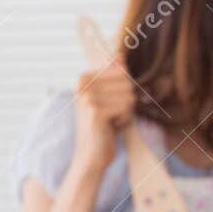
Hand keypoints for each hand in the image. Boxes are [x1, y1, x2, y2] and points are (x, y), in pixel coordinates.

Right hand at [73, 59, 135, 174]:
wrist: (92, 155)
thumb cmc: (104, 127)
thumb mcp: (109, 98)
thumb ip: (114, 76)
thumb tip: (120, 55)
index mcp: (83, 78)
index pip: (122, 73)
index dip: (123, 93)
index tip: (109, 105)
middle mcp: (83, 85)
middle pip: (127, 83)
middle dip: (126, 103)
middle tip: (112, 116)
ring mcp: (88, 97)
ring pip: (129, 96)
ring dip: (126, 113)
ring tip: (111, 122)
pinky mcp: (96, 111)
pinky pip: (127, 108)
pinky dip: (124, 120)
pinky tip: (111, 127)